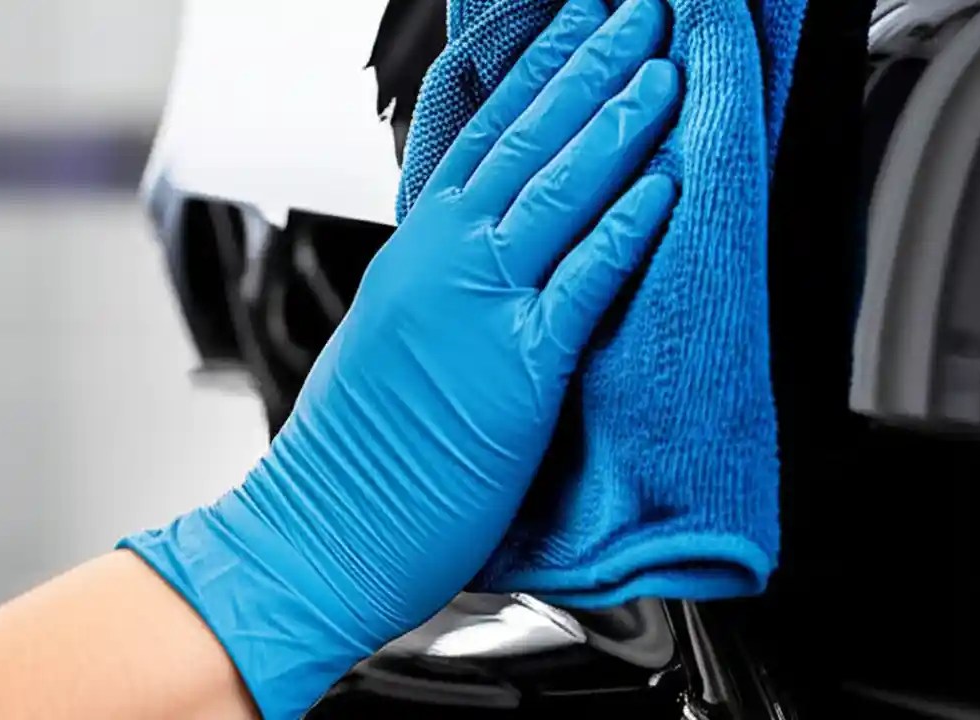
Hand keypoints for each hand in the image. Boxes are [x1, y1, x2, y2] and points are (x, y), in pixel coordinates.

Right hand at [122, 0, 679, 715]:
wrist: (318, 530)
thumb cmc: (357, 450)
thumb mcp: (392, 336)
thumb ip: (440, 282)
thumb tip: (479, 250)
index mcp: (417, 252)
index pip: (484, 137)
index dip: (538, 72)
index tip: (578, 26)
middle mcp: (443, 260)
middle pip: (526, 141)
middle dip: (588, 67)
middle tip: (637, 12)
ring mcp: (478, 306)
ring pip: (554, 190)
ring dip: (615, 123)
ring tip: (660, 69)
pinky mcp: (516, 367)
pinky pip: (580, 281)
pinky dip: (622, 228)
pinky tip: (661, 184)